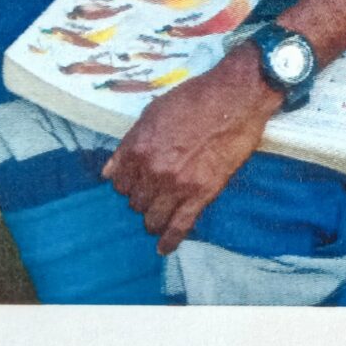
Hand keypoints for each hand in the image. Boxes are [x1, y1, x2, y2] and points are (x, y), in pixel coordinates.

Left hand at [101, 48, 282, 253]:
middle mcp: (153, 170)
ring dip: (153, 220)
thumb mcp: (153, 113)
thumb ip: (129, 144)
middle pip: (136, 202)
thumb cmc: (196, 98)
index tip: (137, 183)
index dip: (129, 184)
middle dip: (143, 200)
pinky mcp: (202, 193)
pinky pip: (180, 225)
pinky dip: (170, 239)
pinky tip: (164, 248)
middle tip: (154, 194)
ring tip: (158, 219)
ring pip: (153, 217)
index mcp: (138, 148)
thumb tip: (109, 171)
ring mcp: (177, 184)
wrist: (236, 97)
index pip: (120, 183)